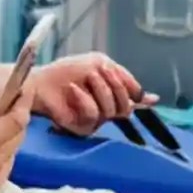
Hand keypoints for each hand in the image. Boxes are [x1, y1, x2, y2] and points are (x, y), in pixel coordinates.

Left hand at [28, 53, 158, 135]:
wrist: (42, 80)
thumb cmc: (68, 70)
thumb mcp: (100, 64)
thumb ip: (124, 77)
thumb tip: (150, 97)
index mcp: (112, 96)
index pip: (132, 101)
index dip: (138, 96)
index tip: (144, 94)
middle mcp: (106, 112)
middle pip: (126, 106)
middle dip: (116, 86)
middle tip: (102, 71)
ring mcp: (95, 122)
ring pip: (111, 110)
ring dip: (100, 88)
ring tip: (87, 77)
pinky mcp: (82, 128)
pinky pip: (93, 115)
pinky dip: (84, 99)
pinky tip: (73, 89)